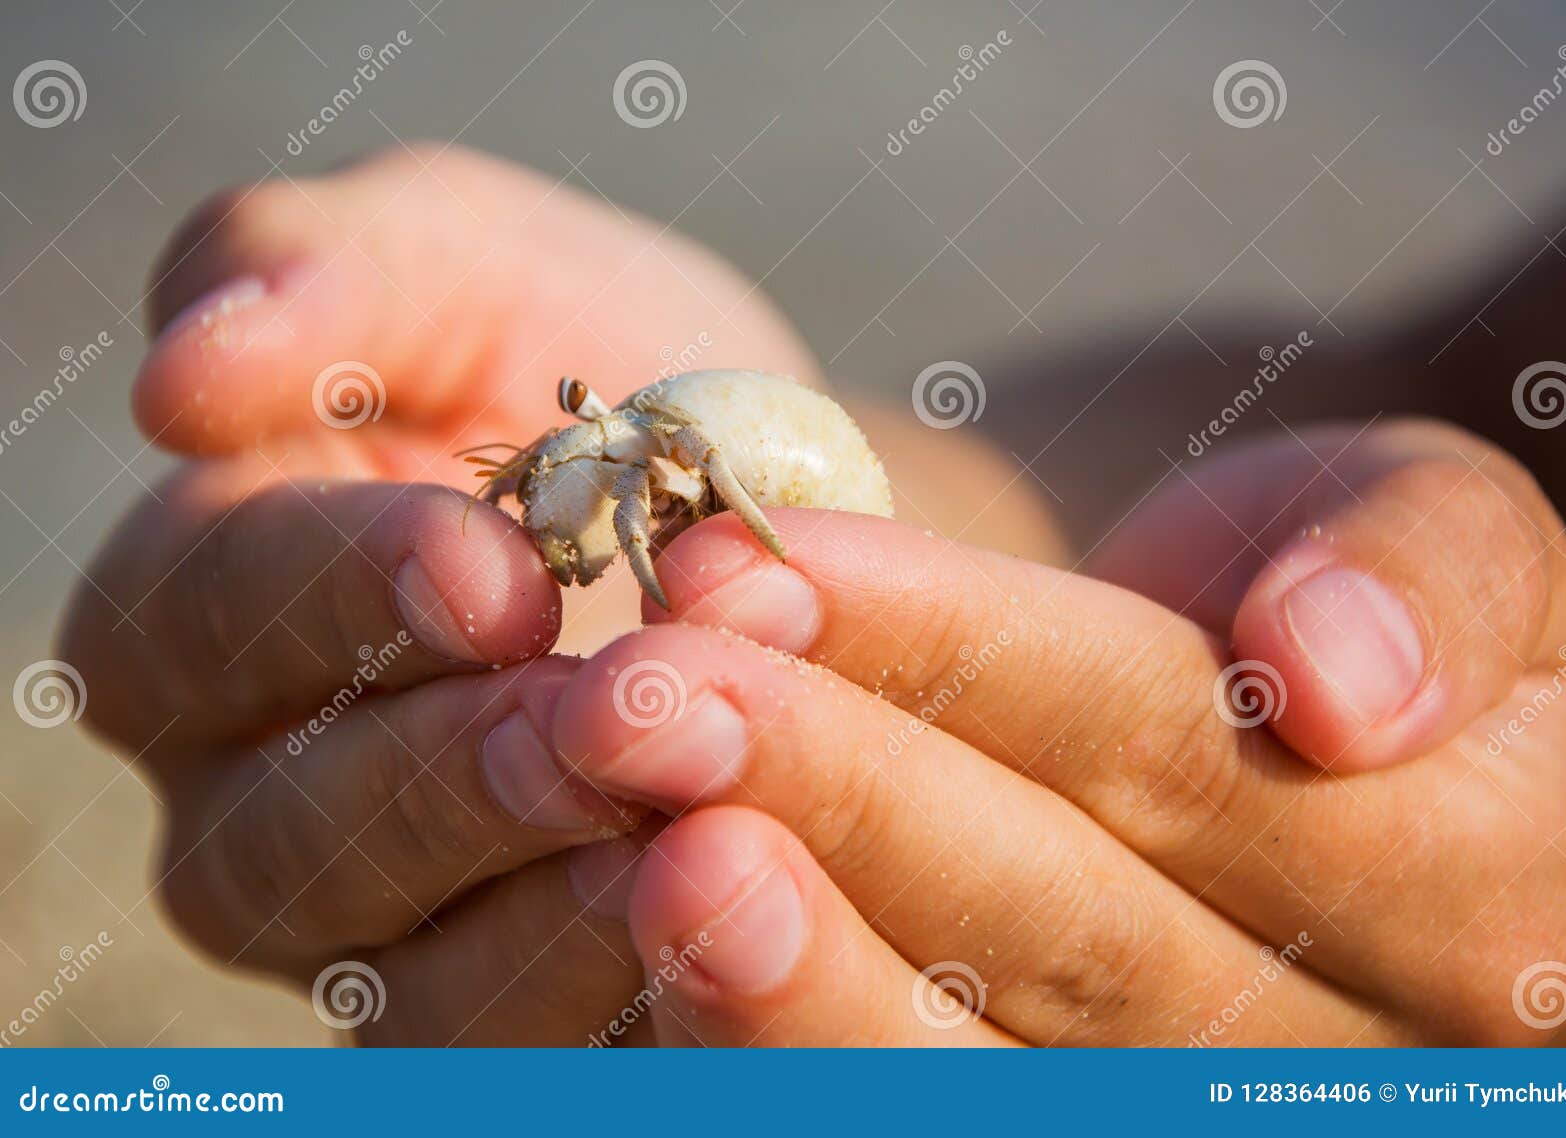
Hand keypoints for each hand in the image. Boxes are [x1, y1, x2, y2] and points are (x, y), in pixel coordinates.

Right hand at [58, 142, 819, 1043]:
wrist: (772, 508)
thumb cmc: (592, 372)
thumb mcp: (471, 267)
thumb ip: (326, 275)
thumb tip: (182, 369)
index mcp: (211, 608)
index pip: (196, 625)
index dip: (329, 598)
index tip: (490, 565)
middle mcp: (267, 794)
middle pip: (281, 841)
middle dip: (451, 777)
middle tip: (614, 715)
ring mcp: (396, 924)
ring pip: (405, 980)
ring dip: (544, 916)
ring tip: (690, 834)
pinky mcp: (527, 1003)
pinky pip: (543, 1051)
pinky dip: (635, 998)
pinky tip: (739, 925)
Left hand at [546, 419, 1565, 1045]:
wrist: (1293, 694)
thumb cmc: (1335, 584)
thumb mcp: (1440, 527)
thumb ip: (1428, 579)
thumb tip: (1336, 680)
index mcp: (1461, 883)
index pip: (1171, 750)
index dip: (961, 653)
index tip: (767, 561)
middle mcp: (1327, 1040)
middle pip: (1055, 926)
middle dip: (837, 800)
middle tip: (645, 706)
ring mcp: (1172, 1104)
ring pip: (966, 1070)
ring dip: (783, 971)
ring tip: (639, 853)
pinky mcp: (1053, 1116)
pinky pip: (909, 1103)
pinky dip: (767, 1046)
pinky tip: (645, 953)